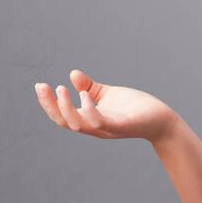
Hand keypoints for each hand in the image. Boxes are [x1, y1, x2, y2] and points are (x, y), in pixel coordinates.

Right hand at [34, 69, 178, 142]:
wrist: (162, 119)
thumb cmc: (135, 108)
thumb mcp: (108, 94)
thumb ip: (89, 87)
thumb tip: (72, 74)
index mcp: (89, 120)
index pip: (62, 116)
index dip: (48, 103)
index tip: (39, 86)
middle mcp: (95, 127)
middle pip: (64, 121)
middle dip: (50, 105)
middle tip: (42, 86)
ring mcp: (107, 128)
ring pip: (79, 125)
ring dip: (66, 108)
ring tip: (61, 89)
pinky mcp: (122, 126)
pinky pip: (101, 122)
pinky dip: (90, 110)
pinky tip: (85, 95)